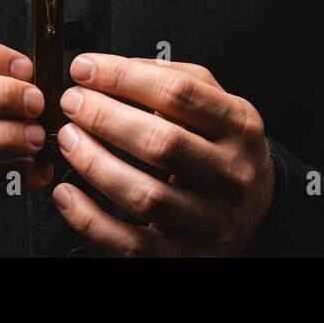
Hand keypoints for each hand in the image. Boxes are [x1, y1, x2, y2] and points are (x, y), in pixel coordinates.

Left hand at [52, 54, 273, 255]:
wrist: (257, 211)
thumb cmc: (222, 149)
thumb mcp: (217, 105)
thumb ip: (174, 78)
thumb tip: (111, 68)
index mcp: (239, 126)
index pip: (179, 93)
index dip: (123, 76)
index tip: (84, 69)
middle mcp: (231, 174)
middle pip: (162, 143)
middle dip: (105, 118)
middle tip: (71, 103)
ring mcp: (209, 220)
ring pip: (144, 195)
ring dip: (94, 164)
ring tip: (67, 139)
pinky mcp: (183, 255)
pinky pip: (129, 243)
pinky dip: (89, 218)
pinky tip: (65, 193)